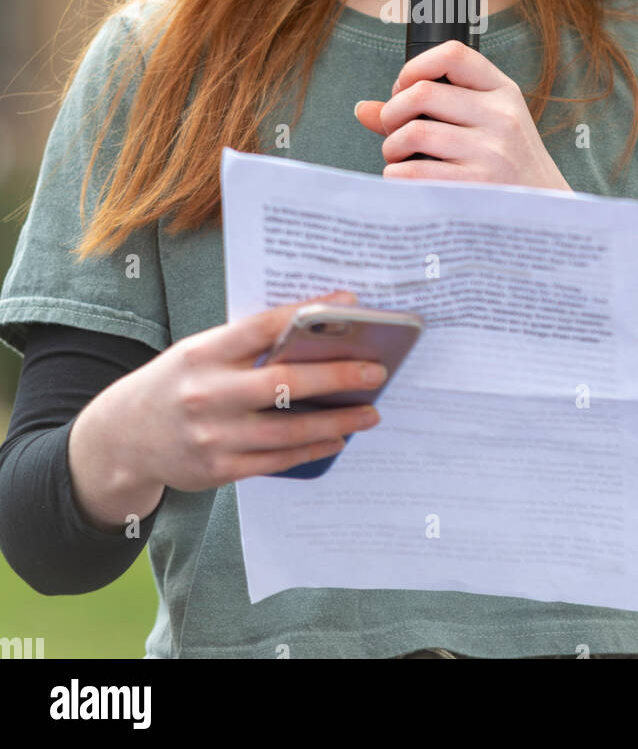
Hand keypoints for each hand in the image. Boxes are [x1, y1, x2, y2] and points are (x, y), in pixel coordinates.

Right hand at [67, 290, 383, 527]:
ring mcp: (213, 436)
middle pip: (285, 382)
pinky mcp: (219, 470)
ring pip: (289, 429)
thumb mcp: (200, 352)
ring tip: (371, 412)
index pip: (264, 327)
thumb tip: (315, 332)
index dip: (310, 314)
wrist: (122, 438)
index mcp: (203, 352)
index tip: (351, 306)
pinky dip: (313, 448)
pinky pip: (278, 460)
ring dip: (337, 420)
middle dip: (337, 375)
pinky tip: (338, 438)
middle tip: (377, 371)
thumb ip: (247, 346)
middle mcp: (207, 393)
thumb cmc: (176, 384)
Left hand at [354, 39, 572, 189]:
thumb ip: (430, 111)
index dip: (415, 66)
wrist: (542, 215)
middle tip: (394, 129)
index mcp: (503, 92)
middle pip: (423, 92)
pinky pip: (411, 172)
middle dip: (394, 111)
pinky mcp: (474, 186)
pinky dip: (395, 174)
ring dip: (391, 145)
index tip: (403, 87)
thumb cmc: (504, 166)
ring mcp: (491, 152)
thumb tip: (363, 109)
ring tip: (397, 155)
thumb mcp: (484, 125)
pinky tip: (404, 177)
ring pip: (413, 131)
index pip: (454, 54)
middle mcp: (501, 117)